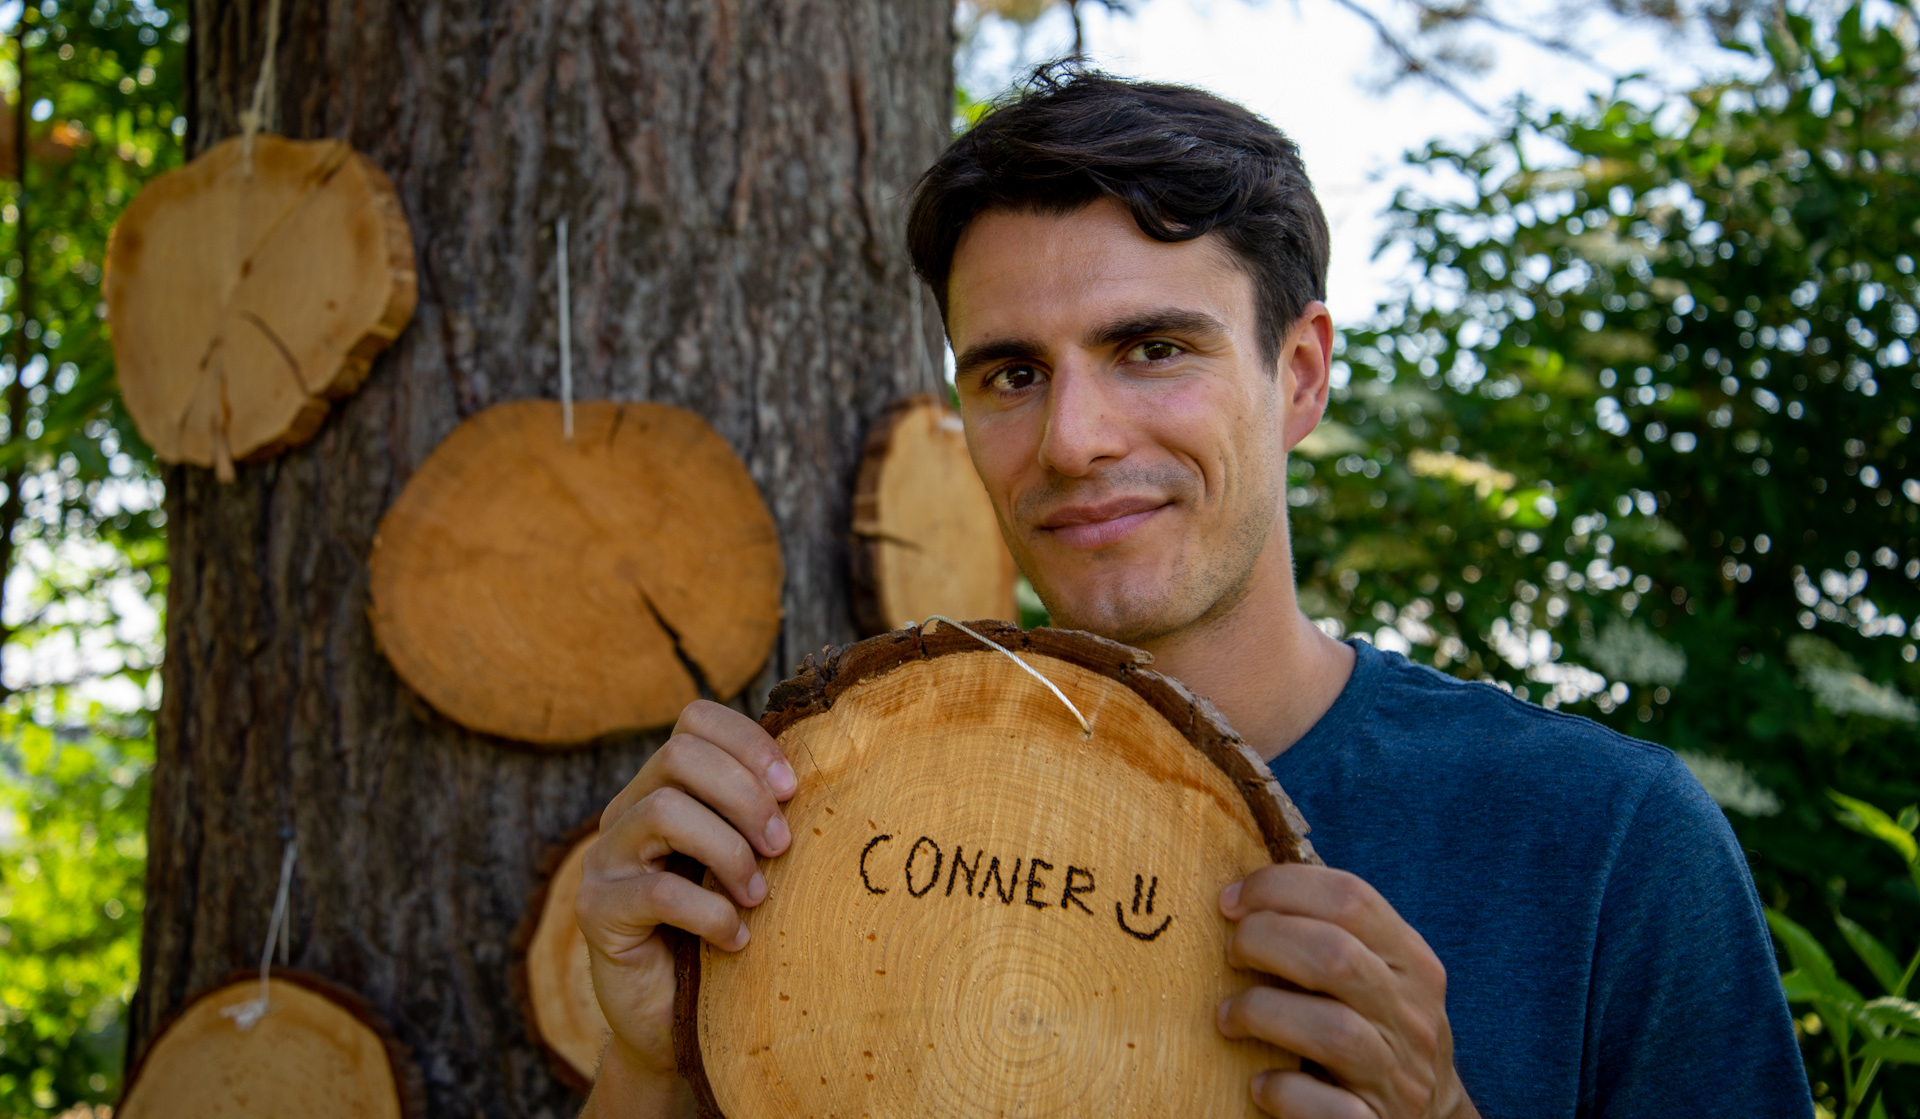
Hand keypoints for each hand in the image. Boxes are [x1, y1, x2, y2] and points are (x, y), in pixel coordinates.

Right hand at [574, 700, 796, 1113]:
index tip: (793, 789)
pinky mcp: (597, 912)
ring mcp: (603, 860)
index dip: (749, 744)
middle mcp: (625, 812)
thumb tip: (819, 769)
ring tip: (758, 896)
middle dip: (744, 796)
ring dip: (728, 851)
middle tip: (781, 846)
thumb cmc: (724, 930)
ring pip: (664, 811)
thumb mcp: (749, 861)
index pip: (695, 721)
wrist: (673, 1020)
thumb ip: (762, 815)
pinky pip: (658, 891)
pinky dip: (711, 913)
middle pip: (679, 754)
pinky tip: (736, 939)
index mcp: (662, 787)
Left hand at [1215, 864, 1479, 1118]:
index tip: (1231, 901)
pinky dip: (1284, 1091)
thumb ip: (1335, 933)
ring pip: (1332, 1030)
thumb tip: (1248, 889)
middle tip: (1231, 952)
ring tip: (1229, 1016)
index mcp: (1412, 963)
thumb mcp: (1379, 975)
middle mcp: (1412, 1016)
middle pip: (1335, 956)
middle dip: (1264, 941)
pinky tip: (1260, 1084)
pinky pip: (1328, 1107)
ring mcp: (1398, 1076)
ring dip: (1262, 1013)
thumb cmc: (1380, 1033)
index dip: (1280, 888)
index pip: (1351, 898)